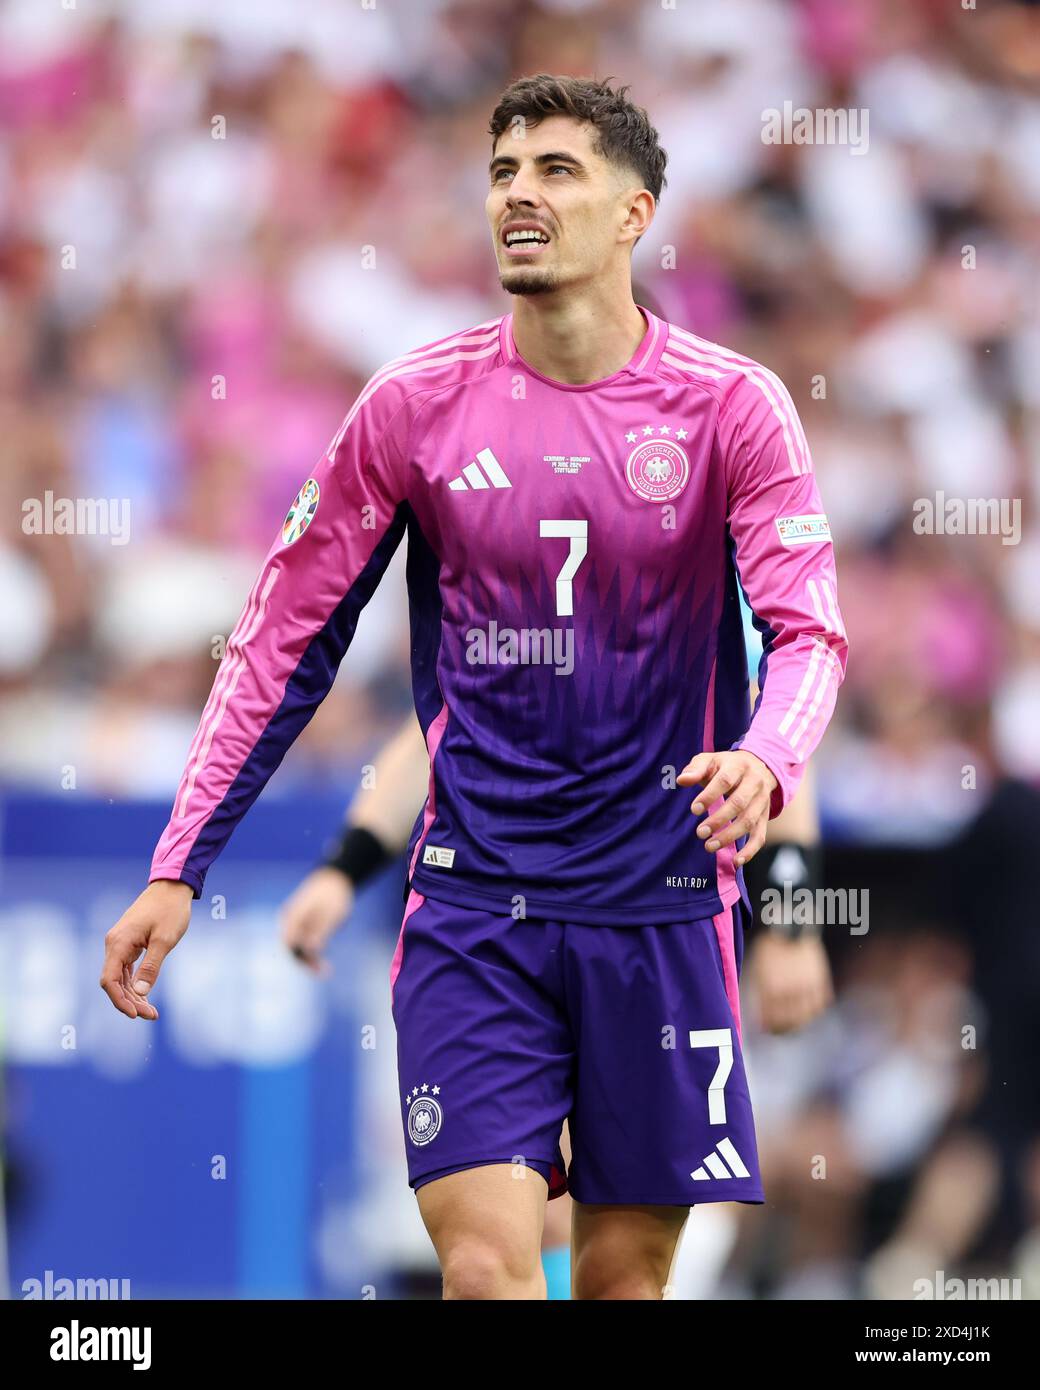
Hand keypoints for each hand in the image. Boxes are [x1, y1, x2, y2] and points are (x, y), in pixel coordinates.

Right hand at [100, 880, 192, 1019]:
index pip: (109, 981)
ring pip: (120, 977)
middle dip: (130, 1001)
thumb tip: (141, 991)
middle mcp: (114, 944)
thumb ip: (152, 966)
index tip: (135, 1014)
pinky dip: (134, 982)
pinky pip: (126, 968)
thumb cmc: (170, 910)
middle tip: (152, 1015)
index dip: (119, 1000)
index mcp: (118, 943)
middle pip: (114, 982)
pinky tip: (144, 994)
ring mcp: (120, 943)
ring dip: (133, 994)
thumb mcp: (165, 939)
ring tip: (151, 1011)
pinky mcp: (128, 943)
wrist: (171, 887)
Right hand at [279, 866, 354, 974]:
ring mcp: (295, 924)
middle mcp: (290, 921)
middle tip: (323, 973)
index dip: (300, 957)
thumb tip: (311, 949)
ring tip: (326, 971)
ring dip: (309, 960)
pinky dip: (313, 954)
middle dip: (305, 962)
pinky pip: (304, 943)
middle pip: (292, 947)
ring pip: (298, 947)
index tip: (314, 967)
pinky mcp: (303, 927)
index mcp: (293, 916)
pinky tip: (323, 964)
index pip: (289, 942)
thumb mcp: (331, 913)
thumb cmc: (334, 895)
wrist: (336, 879)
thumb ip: (320, 930)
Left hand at [677, 750, 776, 865]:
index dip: (710, 796)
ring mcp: (762, 800)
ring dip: (730, 836)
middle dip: (719, 820)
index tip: (694, 810)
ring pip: (749, 821)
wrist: (758, 766)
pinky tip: (737, 862)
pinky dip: (750, 851)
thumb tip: (681, 780)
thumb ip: (695, 769)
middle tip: (700, 832)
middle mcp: (754, 782)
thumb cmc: (726, 765)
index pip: (725, 781)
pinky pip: (760, 835)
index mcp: (738, 766)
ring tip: (709, 846)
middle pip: (739, 803)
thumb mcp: (710, 760)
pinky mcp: (765, 816)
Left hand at [749, 933, 833, 1033]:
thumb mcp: (758, 969)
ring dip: (801, 1024)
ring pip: (807, 1015)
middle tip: (781, 1032)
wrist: (790, 925)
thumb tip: (763, 1018)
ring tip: (796, 1027)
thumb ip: (761, 993)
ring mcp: (807, 985)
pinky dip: (816, 1011)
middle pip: (789, 1021)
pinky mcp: (820, 979)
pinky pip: (821, 1003)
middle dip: (784, 1030)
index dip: (769, 1028)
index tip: (767, 1031)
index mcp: (771, 987)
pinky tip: (809, 1013)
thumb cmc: (769, 948)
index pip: (771, 1018)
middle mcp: (790, 989)